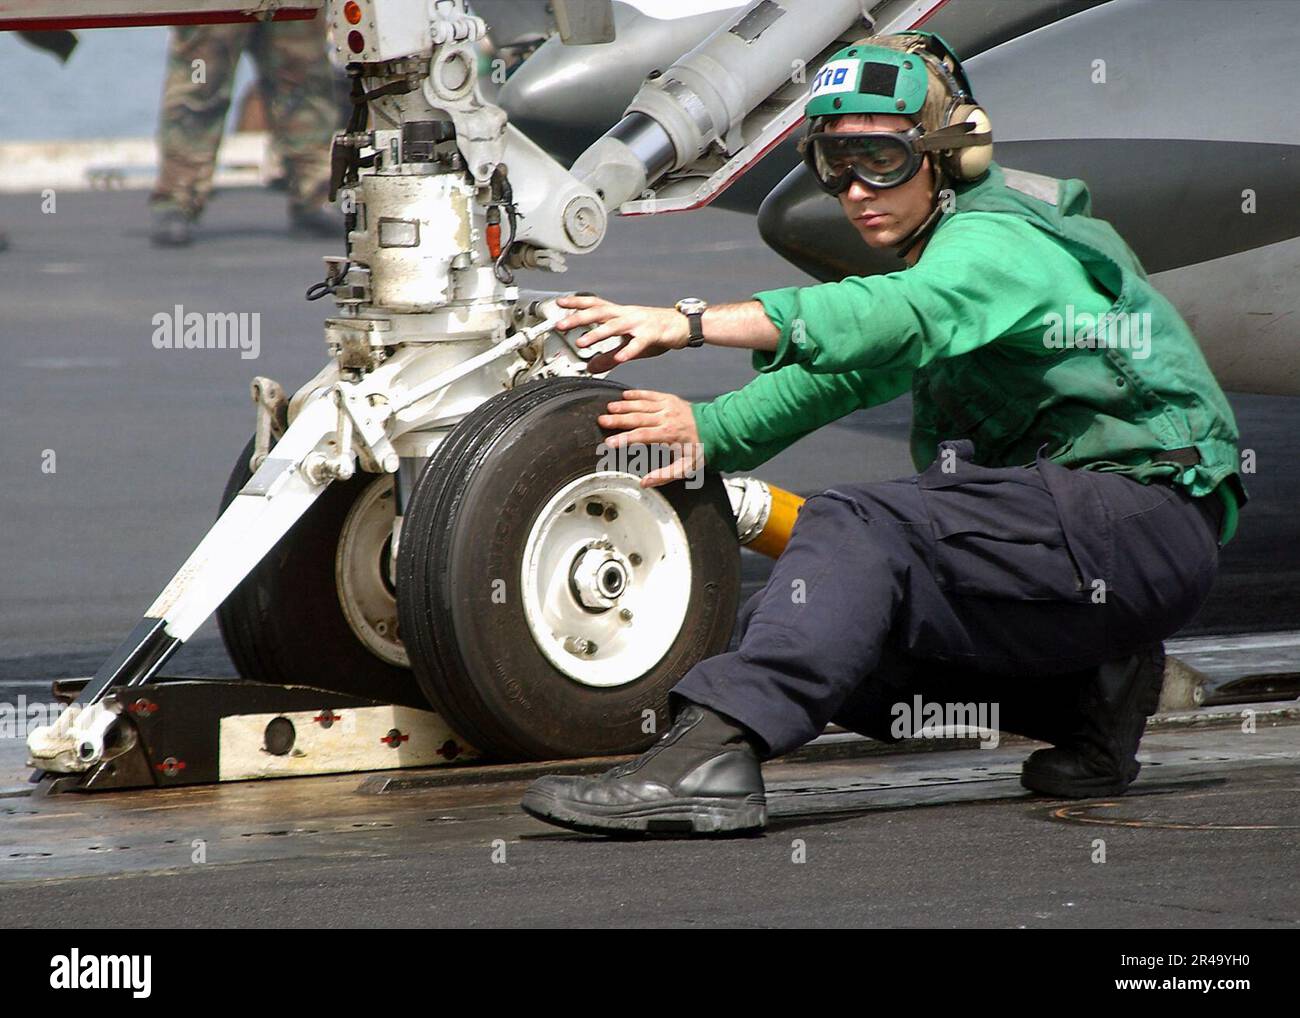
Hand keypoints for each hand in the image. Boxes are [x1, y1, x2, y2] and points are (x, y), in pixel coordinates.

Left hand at [556, 294, 690, 373]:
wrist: (683, 326)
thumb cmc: (655, 332)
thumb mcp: (629, 346)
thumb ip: (609, 356)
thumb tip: (590, 367)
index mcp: (620, 314)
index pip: (595, 304)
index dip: (577, 303)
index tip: (559, 303)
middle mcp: (627, 315)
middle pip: (599, 312)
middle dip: (579, 319)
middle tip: (561, 325)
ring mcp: (640, 323)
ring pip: (615, 326)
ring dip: (597, 334)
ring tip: (582, 343)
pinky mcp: (653, 334)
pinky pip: (639, 343)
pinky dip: (629, 350)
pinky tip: (620, 358)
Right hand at [597, 389, 704, 487]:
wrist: (715, 429)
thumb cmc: (700, 449)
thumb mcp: (685, 468)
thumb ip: (664, 476)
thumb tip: (644, 483)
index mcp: (668, 435)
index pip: (641, 436)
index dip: (624, 439)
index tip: (609, 443)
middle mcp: (666, 418)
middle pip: (637, 418)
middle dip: (618, 419)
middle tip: (602, 420)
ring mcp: (667, 407)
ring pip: (641, 404)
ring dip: (624, 405)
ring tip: (609, 408)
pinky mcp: (669, 399)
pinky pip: (651, 394)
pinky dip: (637, 394)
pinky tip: (625, 395)